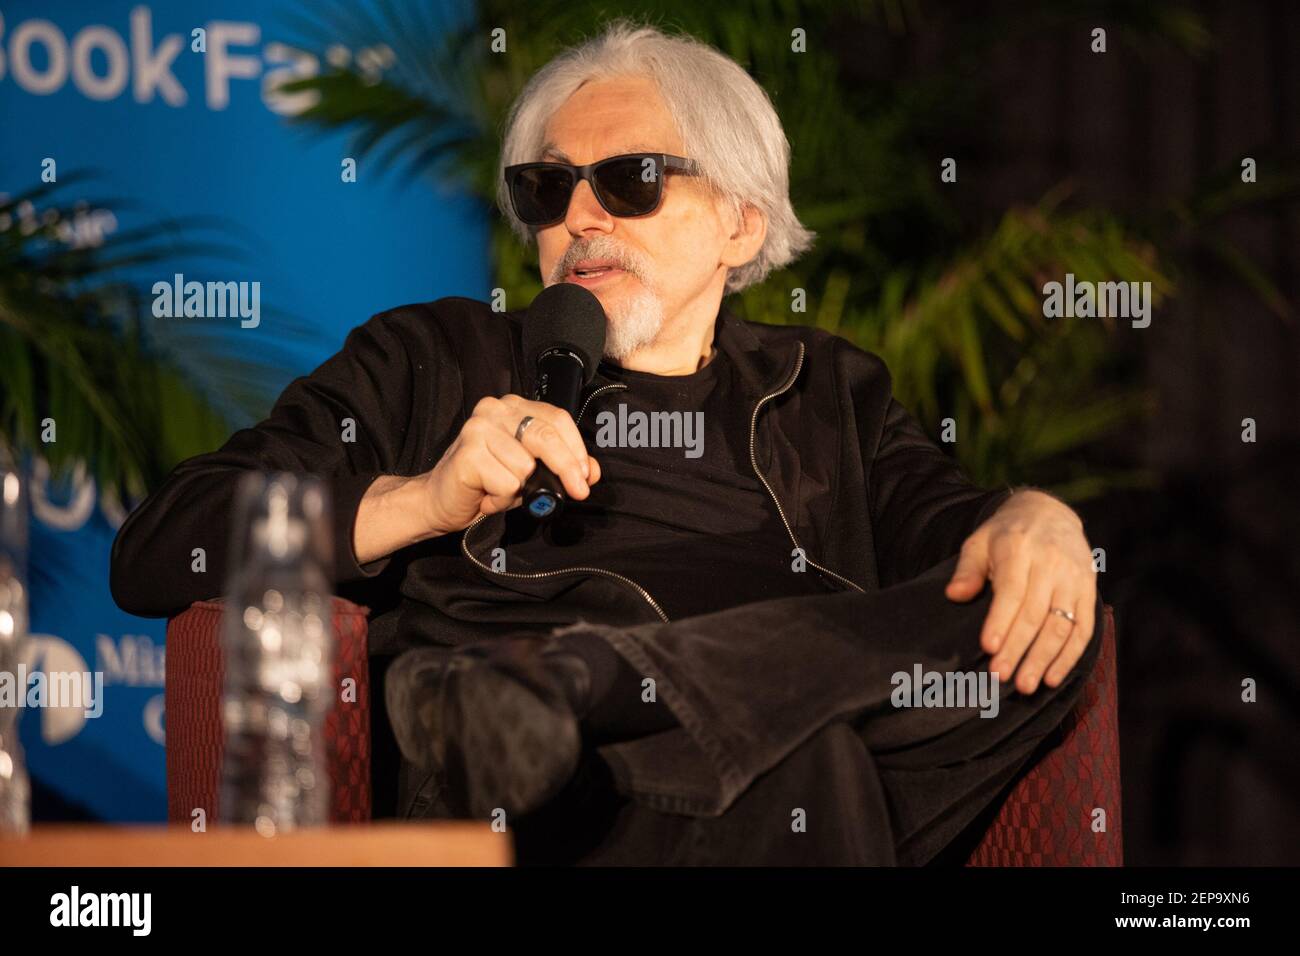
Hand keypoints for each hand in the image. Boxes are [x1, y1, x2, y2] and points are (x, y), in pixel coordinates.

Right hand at [421, 394, 601, 535]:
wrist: (442, 500)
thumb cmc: (487, 482)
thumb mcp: (531, 473)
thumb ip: (561, 467)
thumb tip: (592, 472)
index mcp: (513, 407)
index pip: (557, 418)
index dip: (577, 448)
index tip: (586, 475)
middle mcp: (494, 410)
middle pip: (545, 436)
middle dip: (567, 468)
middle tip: (579, 492)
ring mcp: (478, 429)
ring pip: (526, 466)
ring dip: (520, 489)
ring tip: (500, 489)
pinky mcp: (467, 453)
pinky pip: (507, 483)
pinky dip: (502, 498)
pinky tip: (486, 494)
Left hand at [944, 489, 1095, 693]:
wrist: (1049, 513)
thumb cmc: (1005, 535)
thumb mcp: (979, 542)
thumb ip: (967, 570)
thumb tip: (955, 595)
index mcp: (1019, 549)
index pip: (1011, 591)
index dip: (1001, 621)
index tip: (989, 647)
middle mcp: (1051, 564)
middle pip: (1035, 614)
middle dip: (1018, 648)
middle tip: (1001, 676)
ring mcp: (1074, 578)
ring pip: (1061, 625)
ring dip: (1044, 659)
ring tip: (1026, 685)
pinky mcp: (1089, 590)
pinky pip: (1084, 629)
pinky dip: (1069, 656)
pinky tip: (1053, 677)